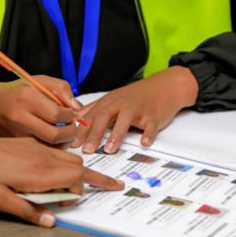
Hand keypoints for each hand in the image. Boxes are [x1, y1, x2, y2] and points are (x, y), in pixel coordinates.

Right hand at [0, 77, 82, 143]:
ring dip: (62, 142)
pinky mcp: (17, 144)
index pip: (57, 114)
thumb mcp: (40, 81)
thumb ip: (61, 89)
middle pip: (54, 135)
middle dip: (70, 133)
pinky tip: (53, 138)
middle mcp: (20, 117)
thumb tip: (76, 106)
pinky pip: (41, 150)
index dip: (70, 116)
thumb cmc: (17, 92)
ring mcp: (17, 133)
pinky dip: (51, 146)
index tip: (71, 114)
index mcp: (27, 98)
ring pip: (48, 146)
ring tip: (64, 132)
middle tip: (72, 127)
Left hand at [0, 131, 124, 226]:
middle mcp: (42, 157)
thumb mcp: (0, 201)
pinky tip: (42, 176)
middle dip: (84, 180)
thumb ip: (28, 211)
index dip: (98, 183)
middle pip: (77, 165)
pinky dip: (58, 164)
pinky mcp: (27, 144)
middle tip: (69, 199)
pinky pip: (53, 152)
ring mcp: (35, 148)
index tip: (113, 187)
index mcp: (40, 172)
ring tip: (57, 189)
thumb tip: (51, 221)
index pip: (79, 176)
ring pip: (66, 157)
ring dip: (71, 171)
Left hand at [71, 66, 197, 153]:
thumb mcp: (114, 99)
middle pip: (104, 117)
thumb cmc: (137, 96)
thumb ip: (96, 109)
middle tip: (86, 150)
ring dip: (116, 135)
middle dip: (94, 134)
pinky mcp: (154, 115)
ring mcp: (138, 109)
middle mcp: (122, 104)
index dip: (80, 130)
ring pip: (125, 120)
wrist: (164, 86)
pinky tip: (144, 143)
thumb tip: (76, 120)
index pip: (91, 116)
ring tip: (109, 149)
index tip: (71, 144)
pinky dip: (148, 134)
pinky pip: (151, 125)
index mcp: (110, 102)